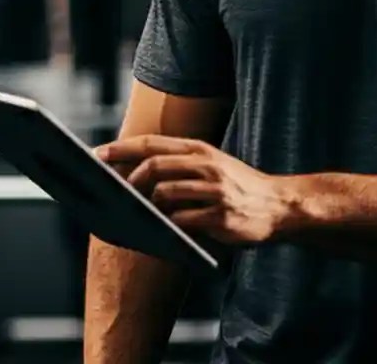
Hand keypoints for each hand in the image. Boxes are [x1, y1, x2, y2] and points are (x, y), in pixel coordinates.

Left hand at [95, 136, 291, 245]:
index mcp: (201, 150)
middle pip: (154, 165)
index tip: (96, 155)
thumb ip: (181, 166)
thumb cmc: (240, 188)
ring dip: (148, 207)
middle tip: (116, 195)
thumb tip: (135, 174)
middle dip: (129, 180)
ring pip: (165, 192)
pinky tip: (162, 232)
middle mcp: (207, 165)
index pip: (152, 144)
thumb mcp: (213, 165)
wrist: (280, 205)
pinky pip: (182, 220)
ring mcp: (215, 190)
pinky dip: (167, 227)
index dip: (121, 148)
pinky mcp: (221, 216)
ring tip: (140, 217)